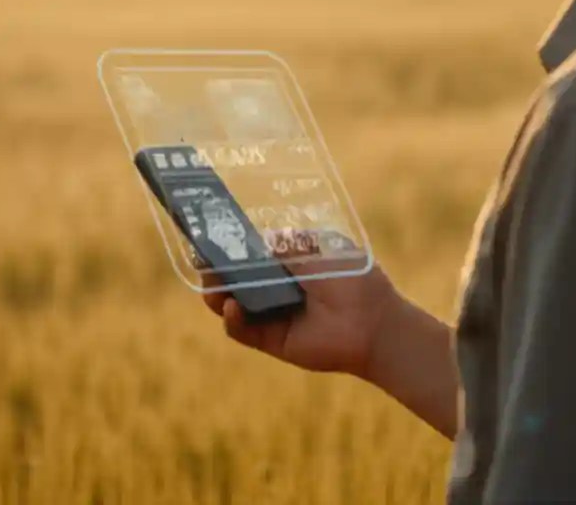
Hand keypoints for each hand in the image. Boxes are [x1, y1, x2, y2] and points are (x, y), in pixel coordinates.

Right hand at [201, 233, 404, 378]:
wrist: (374, 322)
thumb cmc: (354, 280)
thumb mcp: (322, 250)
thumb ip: (290, 245)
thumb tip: (265, 238)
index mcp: (291, 264)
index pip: (253, 255)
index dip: (232, 247)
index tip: (212, 235)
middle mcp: (278, 289)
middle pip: (236, 279)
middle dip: (216, 269)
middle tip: (201, 259)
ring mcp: (272, 315)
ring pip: (232, 305)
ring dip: (217, 293)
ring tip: (211, 284)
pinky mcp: (272, 340)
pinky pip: (242, 331)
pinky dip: (232, 319)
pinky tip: (232, 307)